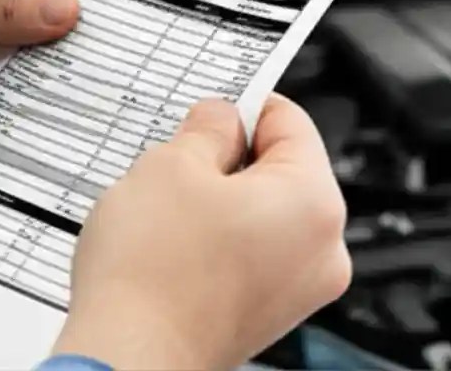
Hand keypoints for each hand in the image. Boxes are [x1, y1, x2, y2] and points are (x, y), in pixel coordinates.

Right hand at [54, 96, 351, 369]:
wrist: (127, 361)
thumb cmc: (151, 277)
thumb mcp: (171, 164)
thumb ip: (207, 128)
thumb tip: (221, 118)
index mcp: (315, 202)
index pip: (290, 122)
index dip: (244, 106)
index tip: (211, 110)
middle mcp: (324, 249)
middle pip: (282, 170)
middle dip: (229, 160)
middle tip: (177, 166)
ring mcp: (301, 288)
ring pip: (266, 213)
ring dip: (222, 202)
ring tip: (171, 215)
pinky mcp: (271, 314)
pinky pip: (254, 254)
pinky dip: (220, 242)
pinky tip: (177, 248)